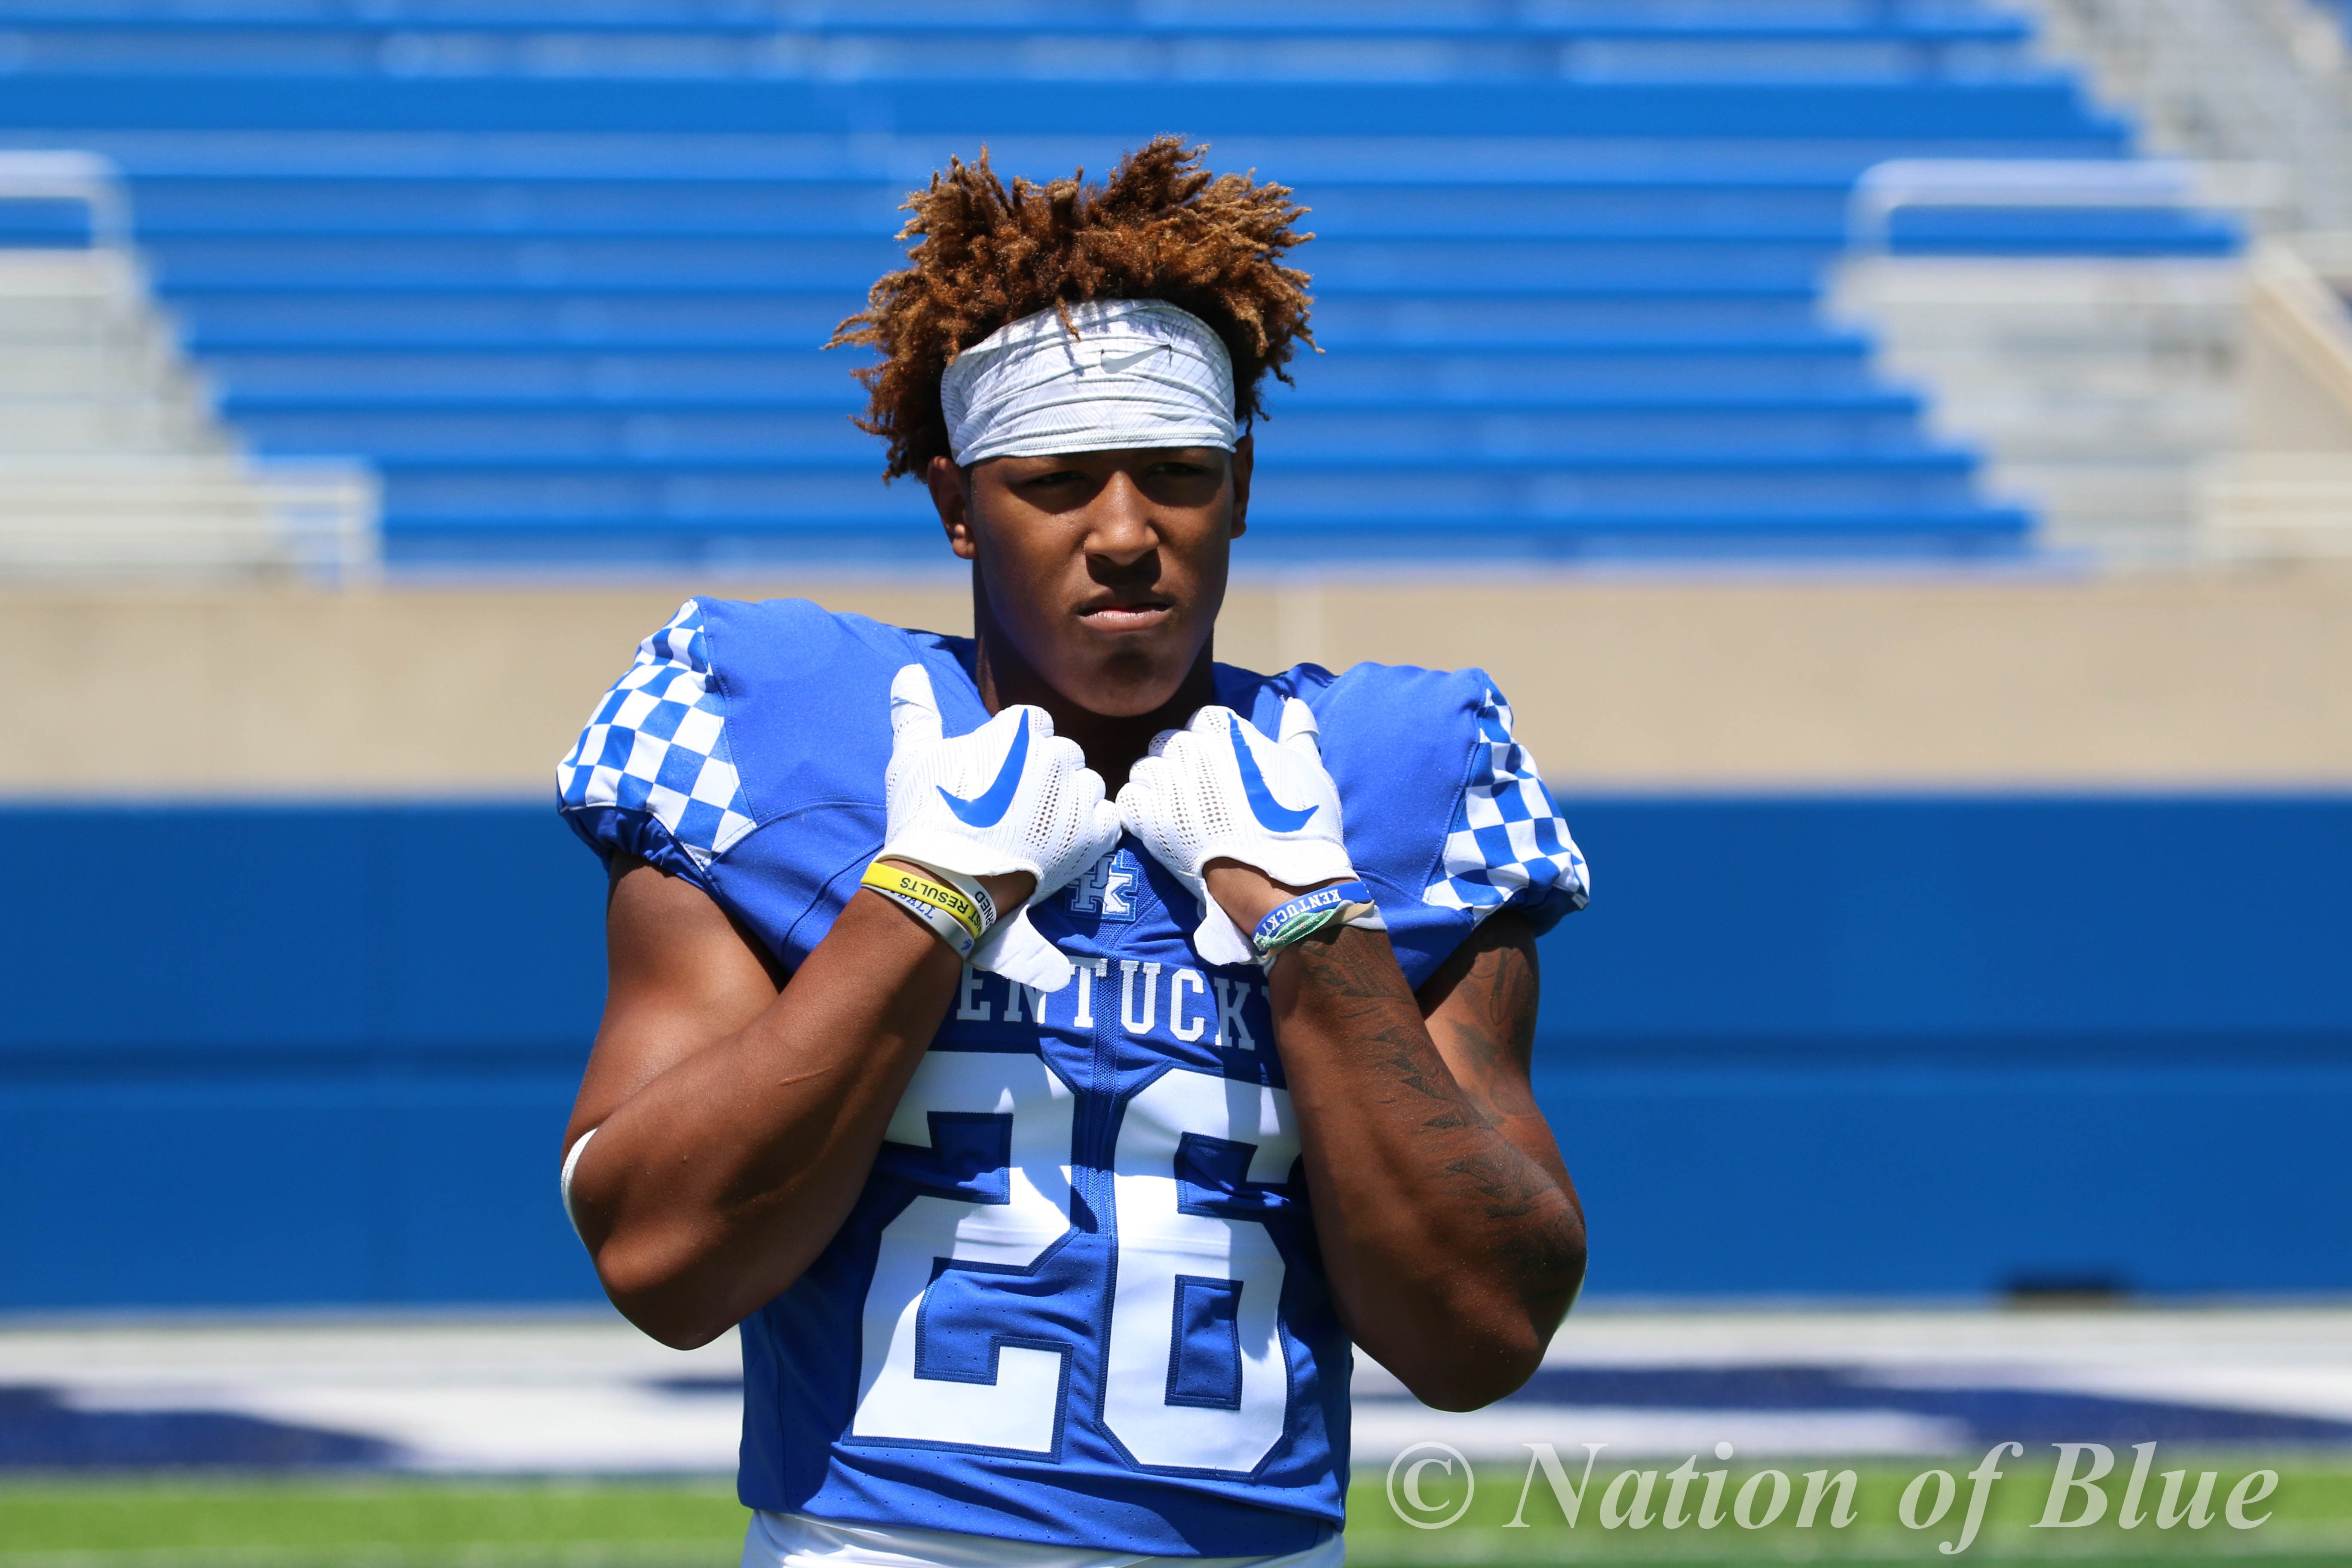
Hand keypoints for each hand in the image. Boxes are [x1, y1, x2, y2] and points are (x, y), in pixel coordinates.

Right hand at [881, 664, 1120, 989]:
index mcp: (1018, 731)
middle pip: (1061, 754)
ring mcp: (1076, 796)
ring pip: (1086, 785)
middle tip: (1012, 808)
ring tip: (1035, 829)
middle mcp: (1055, 756)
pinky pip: (1106, 819)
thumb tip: (911, 670)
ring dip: (1068, 802)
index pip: (1032, 723)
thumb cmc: (926, 817)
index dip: (1014, 750)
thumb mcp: (913, 757)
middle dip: (1043, 775)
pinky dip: (1089, 831)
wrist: (946, 882)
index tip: (996, 777)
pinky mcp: (1093, 834)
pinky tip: (1059, 843)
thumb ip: (917, 711)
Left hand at [1117, 699, 1355, 965]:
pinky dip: (1139, 812)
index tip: (1223, 769)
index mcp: (1228, 732)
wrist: (1279, 881)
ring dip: (1158, 787)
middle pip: (1171, 743)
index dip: (1212, 744)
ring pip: (1146, 769)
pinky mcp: (1149, 818)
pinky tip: (1159, 827)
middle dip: (1183, 766)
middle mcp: (1193, 750)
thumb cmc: (1300, 826)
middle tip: (1201, 797)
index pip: (1204, 720)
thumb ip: (1296, 735)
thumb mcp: (1309, 772)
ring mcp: (1169, 783)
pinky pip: (1129, 800)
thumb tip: (1293, 705)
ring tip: (1179, 813)